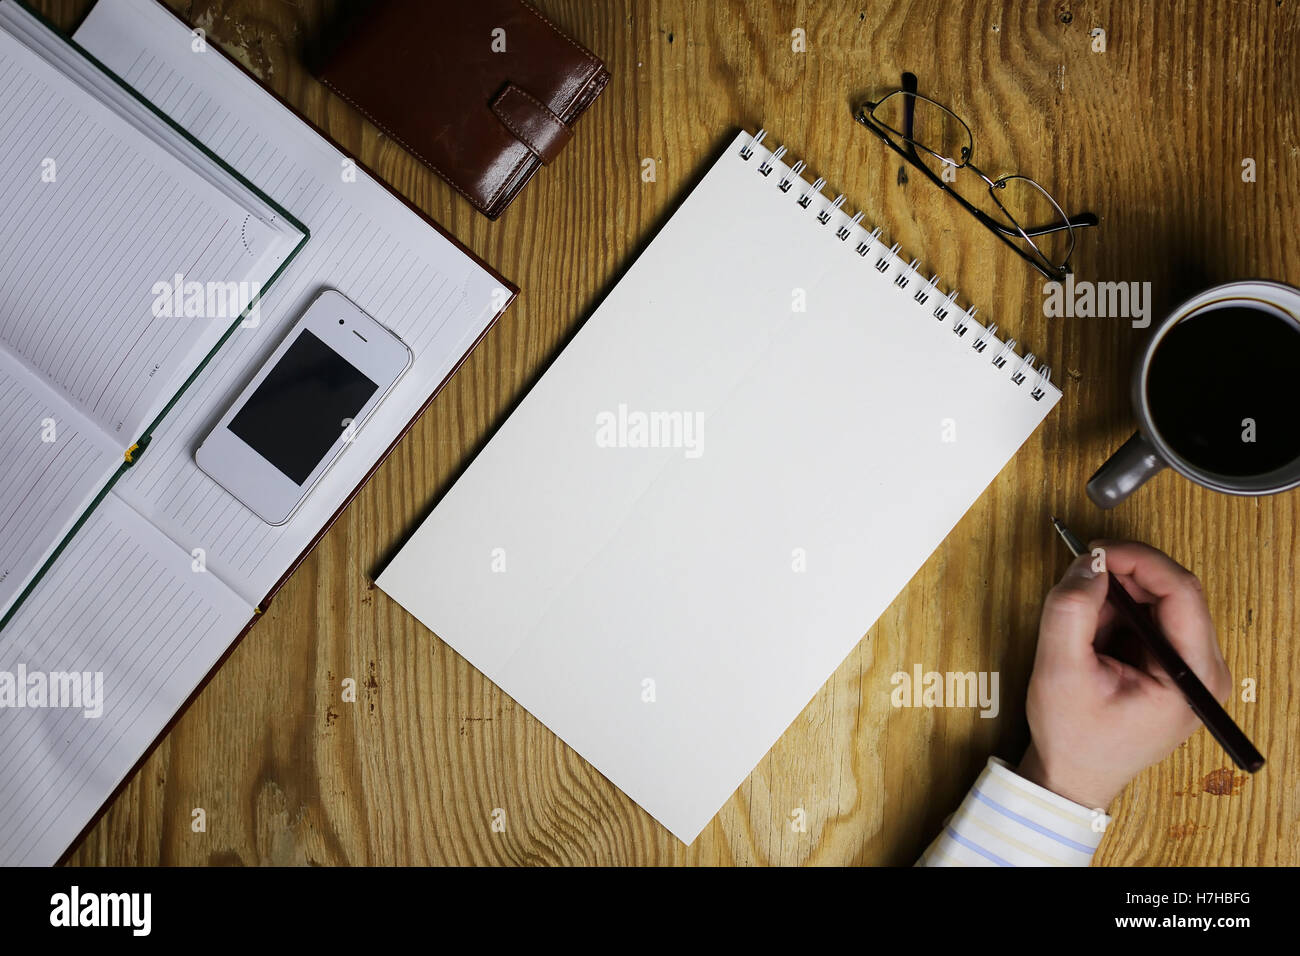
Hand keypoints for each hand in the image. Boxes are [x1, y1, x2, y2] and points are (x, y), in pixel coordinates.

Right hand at [1017, 540, 1231, 810]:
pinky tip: (1091, 639)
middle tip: (1079, 583)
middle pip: (1173, 592)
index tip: (1096, 551)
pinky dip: (1114, 614)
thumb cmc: (1073, 737)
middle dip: (1121, 579)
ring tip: (1081, 629)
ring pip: (1157, 600)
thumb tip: (1089, 562)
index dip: (1138, 560)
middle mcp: (1203, 670)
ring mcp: (1189, 667)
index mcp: (1192, 678)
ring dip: (1114, 599)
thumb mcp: (1061, 670)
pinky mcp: (1171, 664)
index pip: (1181, 592)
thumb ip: (1071, 610)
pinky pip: (1147, 617)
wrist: (1072, 776)